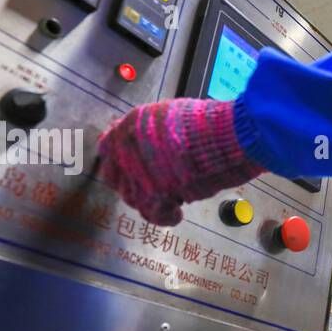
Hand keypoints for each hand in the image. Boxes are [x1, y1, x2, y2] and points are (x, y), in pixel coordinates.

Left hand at [95, 99, 261, 225]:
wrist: (224, 137)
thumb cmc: (208, 123)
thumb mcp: (172, 114)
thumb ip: (152, 129)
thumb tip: (148, 142)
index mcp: (131, 125)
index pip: (107, 148)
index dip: (117, 160)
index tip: (124, 167)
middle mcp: (129, 149)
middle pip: (115, 177)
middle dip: (130, 183)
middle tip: (147, 187)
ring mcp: (140, 173)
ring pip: (132, 198)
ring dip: (148, 200)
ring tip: (166, 199)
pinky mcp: (156, 194)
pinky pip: (153, 214)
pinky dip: (166, 216)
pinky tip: (175, 214)